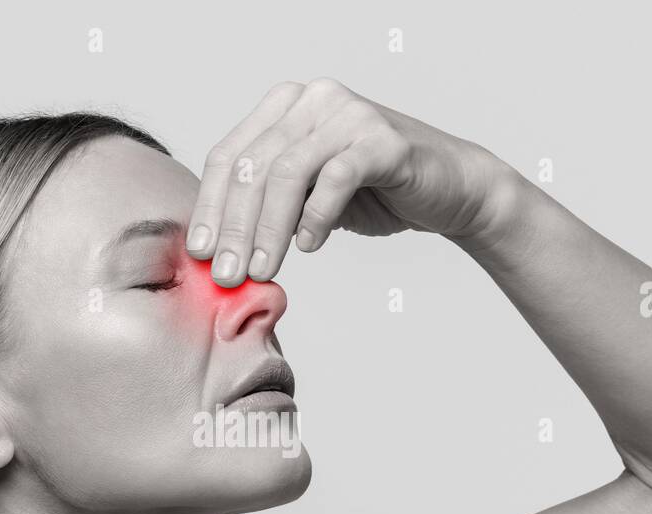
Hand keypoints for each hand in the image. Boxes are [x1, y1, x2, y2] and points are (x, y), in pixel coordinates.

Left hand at [184, 77, 519, 286]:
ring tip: (262, 271)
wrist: (451, 190)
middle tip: (227, 276)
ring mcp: (349, 113)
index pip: (230, 156)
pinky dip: (317, 217)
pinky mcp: (383, 139)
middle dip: (234, 228)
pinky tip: (310, 247)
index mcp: (285, 106)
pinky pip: (335, 178)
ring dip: (268, 230)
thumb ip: (268, 207)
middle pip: (253, 166)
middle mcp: (313, 99)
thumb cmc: (374, 193)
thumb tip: (218, 252)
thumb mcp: (307, 197)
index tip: (200, 254)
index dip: (210, 207)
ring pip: (288, 173)